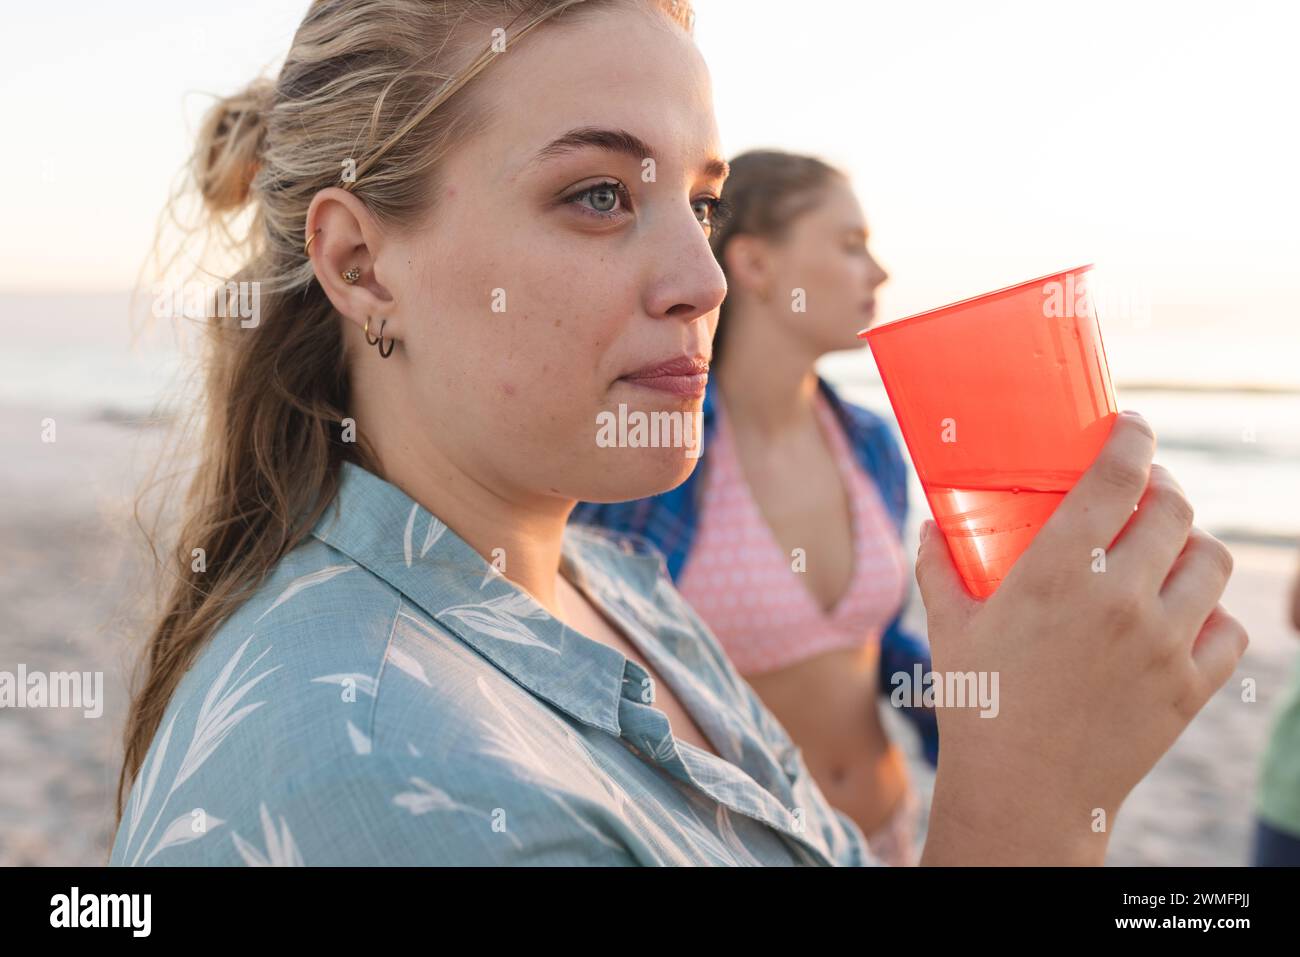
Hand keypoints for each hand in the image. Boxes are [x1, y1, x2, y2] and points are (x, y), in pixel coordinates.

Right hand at [917, 411, 1246, 864]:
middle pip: (1175, 508)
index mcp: (1059, 573)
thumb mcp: (949, 627)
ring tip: (1168, 550)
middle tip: (1145, 490)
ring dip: (1193, 544)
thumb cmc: (978, 705)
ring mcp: (1164, 644)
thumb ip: (940, 566)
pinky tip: (1184, 612)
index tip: (1131, 426)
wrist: (1021, 793)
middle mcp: (1121, 598)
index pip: (1119, 476)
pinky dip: (1212, 612)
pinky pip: (1228, 629)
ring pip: (1212, 562)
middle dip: (1163, 486)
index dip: (1133, 437)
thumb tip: (932, 522)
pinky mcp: (1189, 687)